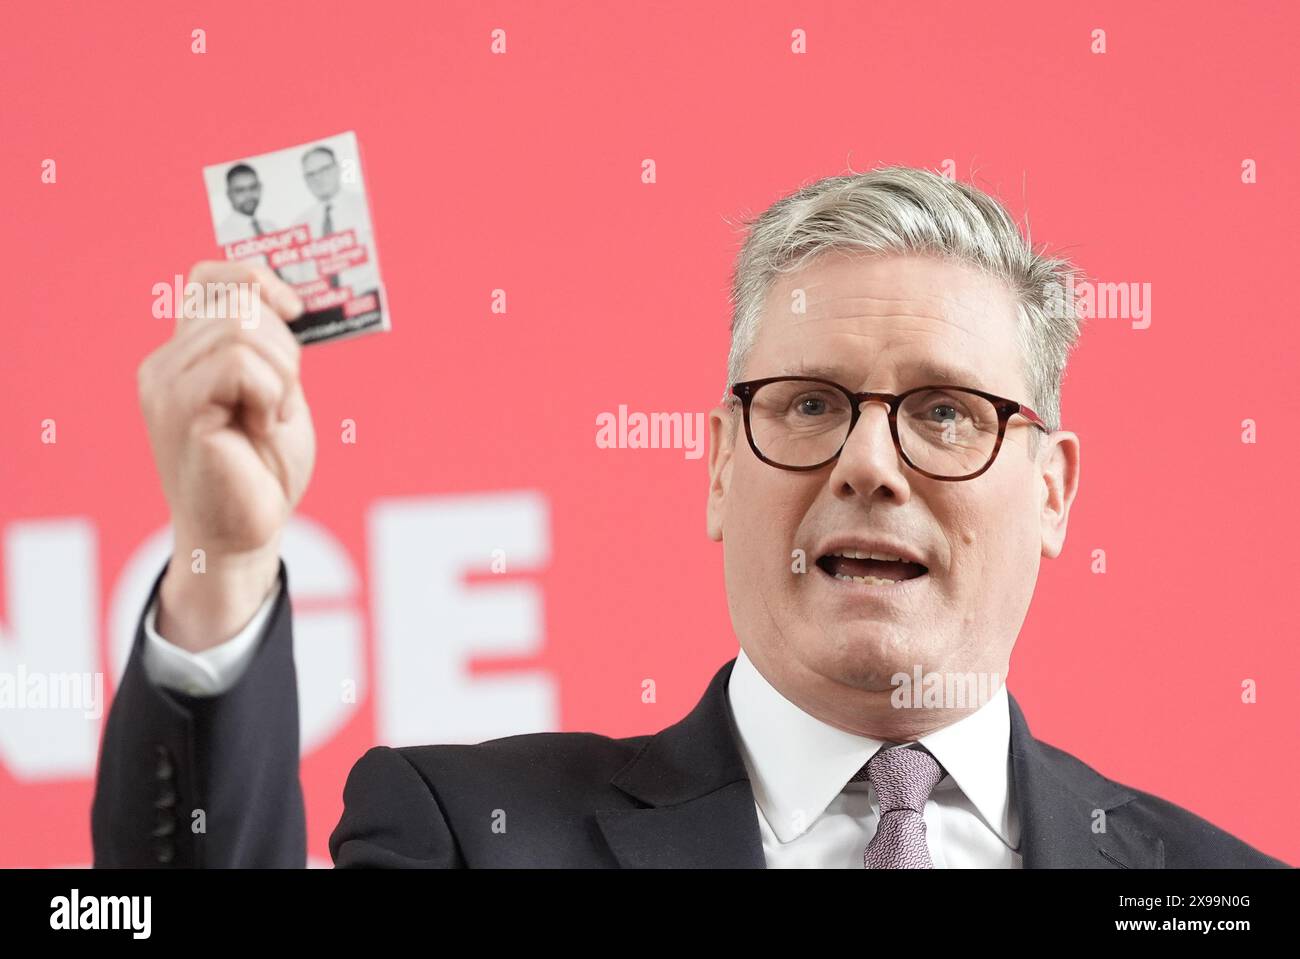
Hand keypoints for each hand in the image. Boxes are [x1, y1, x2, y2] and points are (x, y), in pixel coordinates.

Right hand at [140, 260, 314, 651]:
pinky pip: (240, 364)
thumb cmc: (261, 470)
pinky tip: (262, 429)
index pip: (210, 278)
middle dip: (284, 346)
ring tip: (271, 418)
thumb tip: (280, 297)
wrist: (244, 535)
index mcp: (184, 355)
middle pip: (239, 301)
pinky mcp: (180, 410)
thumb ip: (265, 348)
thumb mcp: (273, 393)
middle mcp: (165, 365)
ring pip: (242, 328)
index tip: (293, 311)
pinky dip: (271, 394)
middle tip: (283, 400)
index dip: (255, 278)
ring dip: (281, 375)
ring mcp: (167, 386)